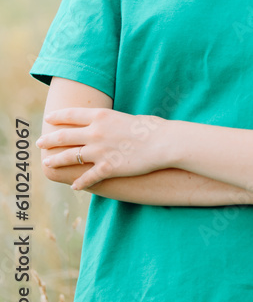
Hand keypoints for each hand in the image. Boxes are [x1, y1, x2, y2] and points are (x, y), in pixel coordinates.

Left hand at [37, 107, 169, 190]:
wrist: (163, 143)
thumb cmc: (151, 127)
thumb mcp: (127, 117)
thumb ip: (111, 122)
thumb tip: (105, 126)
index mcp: (101, 116)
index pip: (72, 114)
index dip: (58, 117)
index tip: (49, 119)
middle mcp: (95, 132)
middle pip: (64, 136)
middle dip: (49, 140)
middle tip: (40, 143)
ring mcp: (99, 151)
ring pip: (69, 157)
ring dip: (56, 161)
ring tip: (48, 164)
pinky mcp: (107, 168)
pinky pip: (87, 177)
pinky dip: (80, 182)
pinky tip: (74, 186)